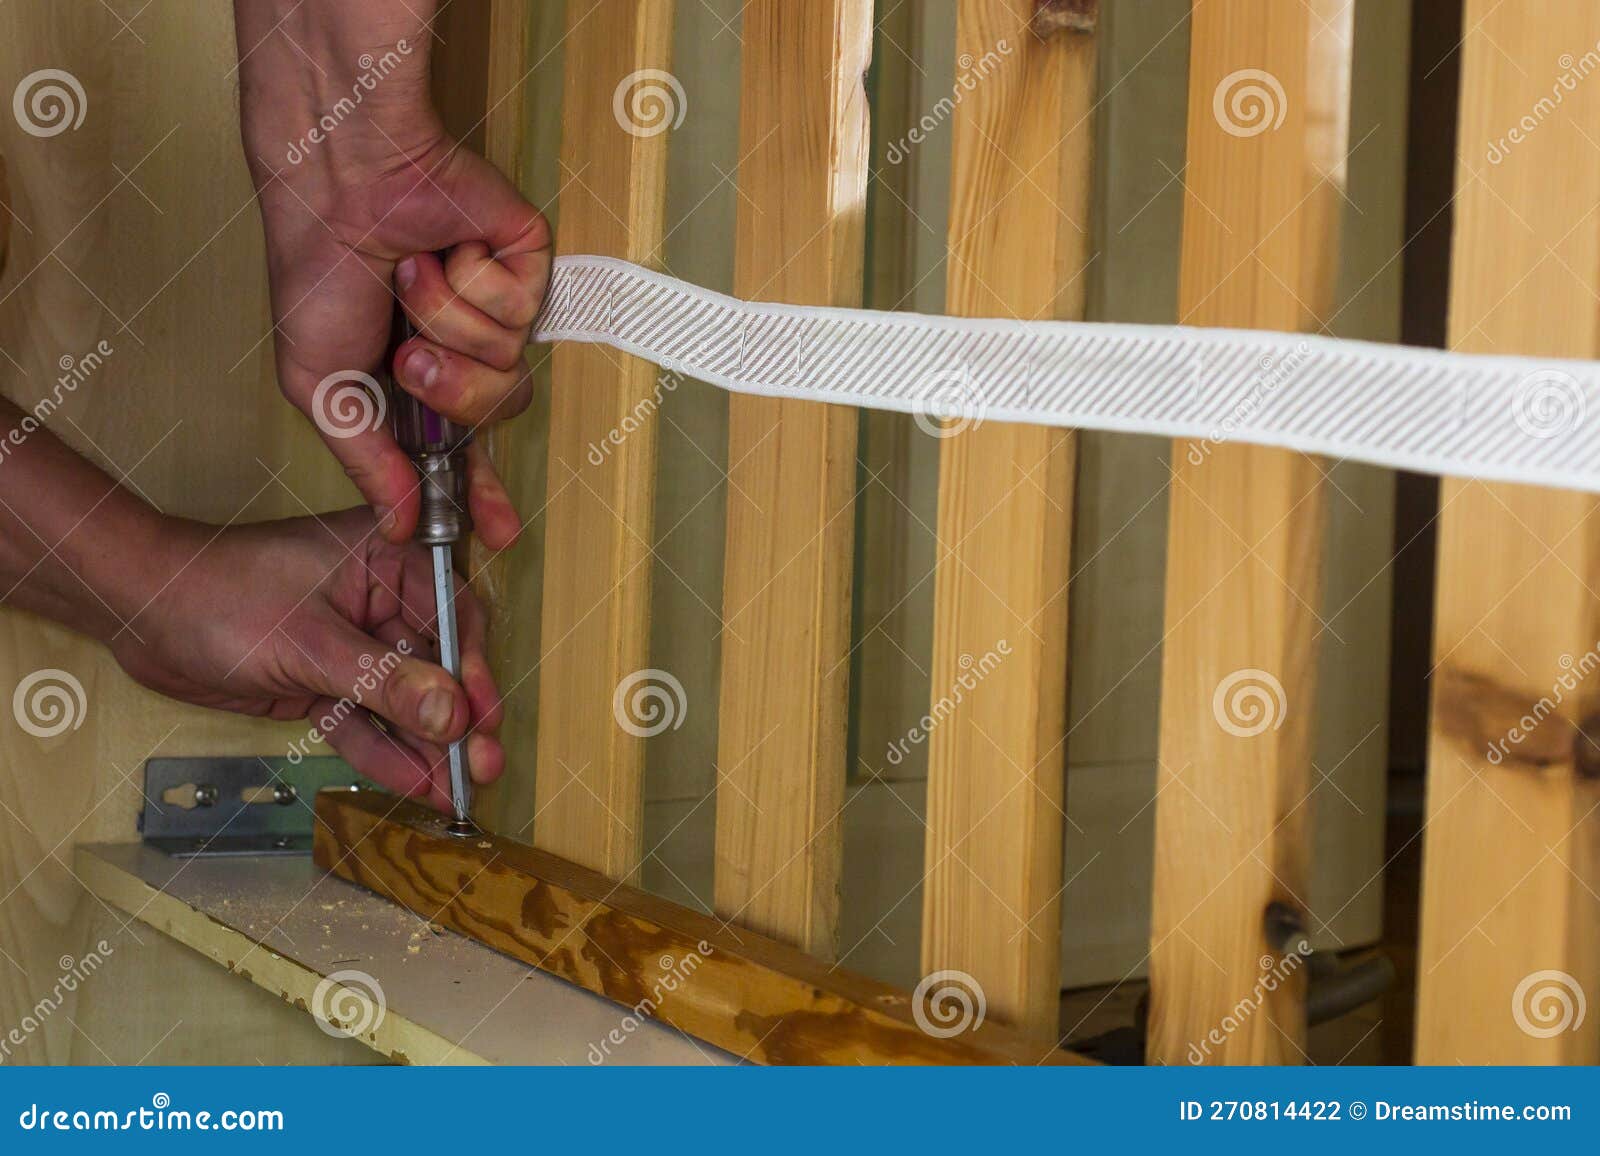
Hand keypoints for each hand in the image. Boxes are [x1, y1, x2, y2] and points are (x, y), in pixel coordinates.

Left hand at [112, 507, 504, 809]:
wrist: (139, 613)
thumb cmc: (219, 595)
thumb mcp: (311, 641)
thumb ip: (384, 681)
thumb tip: (453, 714)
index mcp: (387, 558)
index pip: (453, 616)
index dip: (472, 671)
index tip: (483, 719)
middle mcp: (380, 599)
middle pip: (437, 666)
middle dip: (458, 720)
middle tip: (481, 767)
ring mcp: (354, 644)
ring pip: (404, 702)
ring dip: (429, 747)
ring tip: (458, 793)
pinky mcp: (327, 683)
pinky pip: (367, 722)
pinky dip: (388, 754)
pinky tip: (418, 787)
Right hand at [233, 0, 549, 549]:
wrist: (336, 189)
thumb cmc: (318, 274)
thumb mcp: (323, 388)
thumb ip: (370, 463)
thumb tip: (397, 525)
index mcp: (419, 380)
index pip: (463, 449)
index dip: (482, 492)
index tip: (498, 532)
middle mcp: (465, 347)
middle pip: (496, 411)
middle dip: (449, 390)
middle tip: (409, 356)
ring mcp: (500, 305)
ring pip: (508, 364)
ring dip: (446, 326)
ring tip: (411, 283)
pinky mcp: (528, 264)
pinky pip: (519, 312)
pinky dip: (466, 285)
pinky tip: (440, 253)